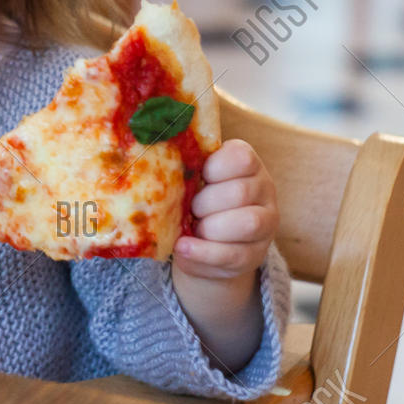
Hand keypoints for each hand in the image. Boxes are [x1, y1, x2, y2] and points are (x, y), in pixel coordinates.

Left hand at [170, 139, 278, 372]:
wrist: (205, 245)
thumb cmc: (193, 200)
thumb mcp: (190, 179)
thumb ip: (180, 166)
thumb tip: (138, 149)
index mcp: (246, 163)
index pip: (241, 157)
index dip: (213, 168)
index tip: (197, 177)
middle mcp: (263, 189)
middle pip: (240, 192)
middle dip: (205, 203)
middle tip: (189, 208)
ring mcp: (265, 223)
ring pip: (246, 223)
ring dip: (210, 228)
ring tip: (191, 228)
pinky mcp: (256, 254)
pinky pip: (234, 254)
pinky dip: (204, 253)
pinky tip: (183, 248)